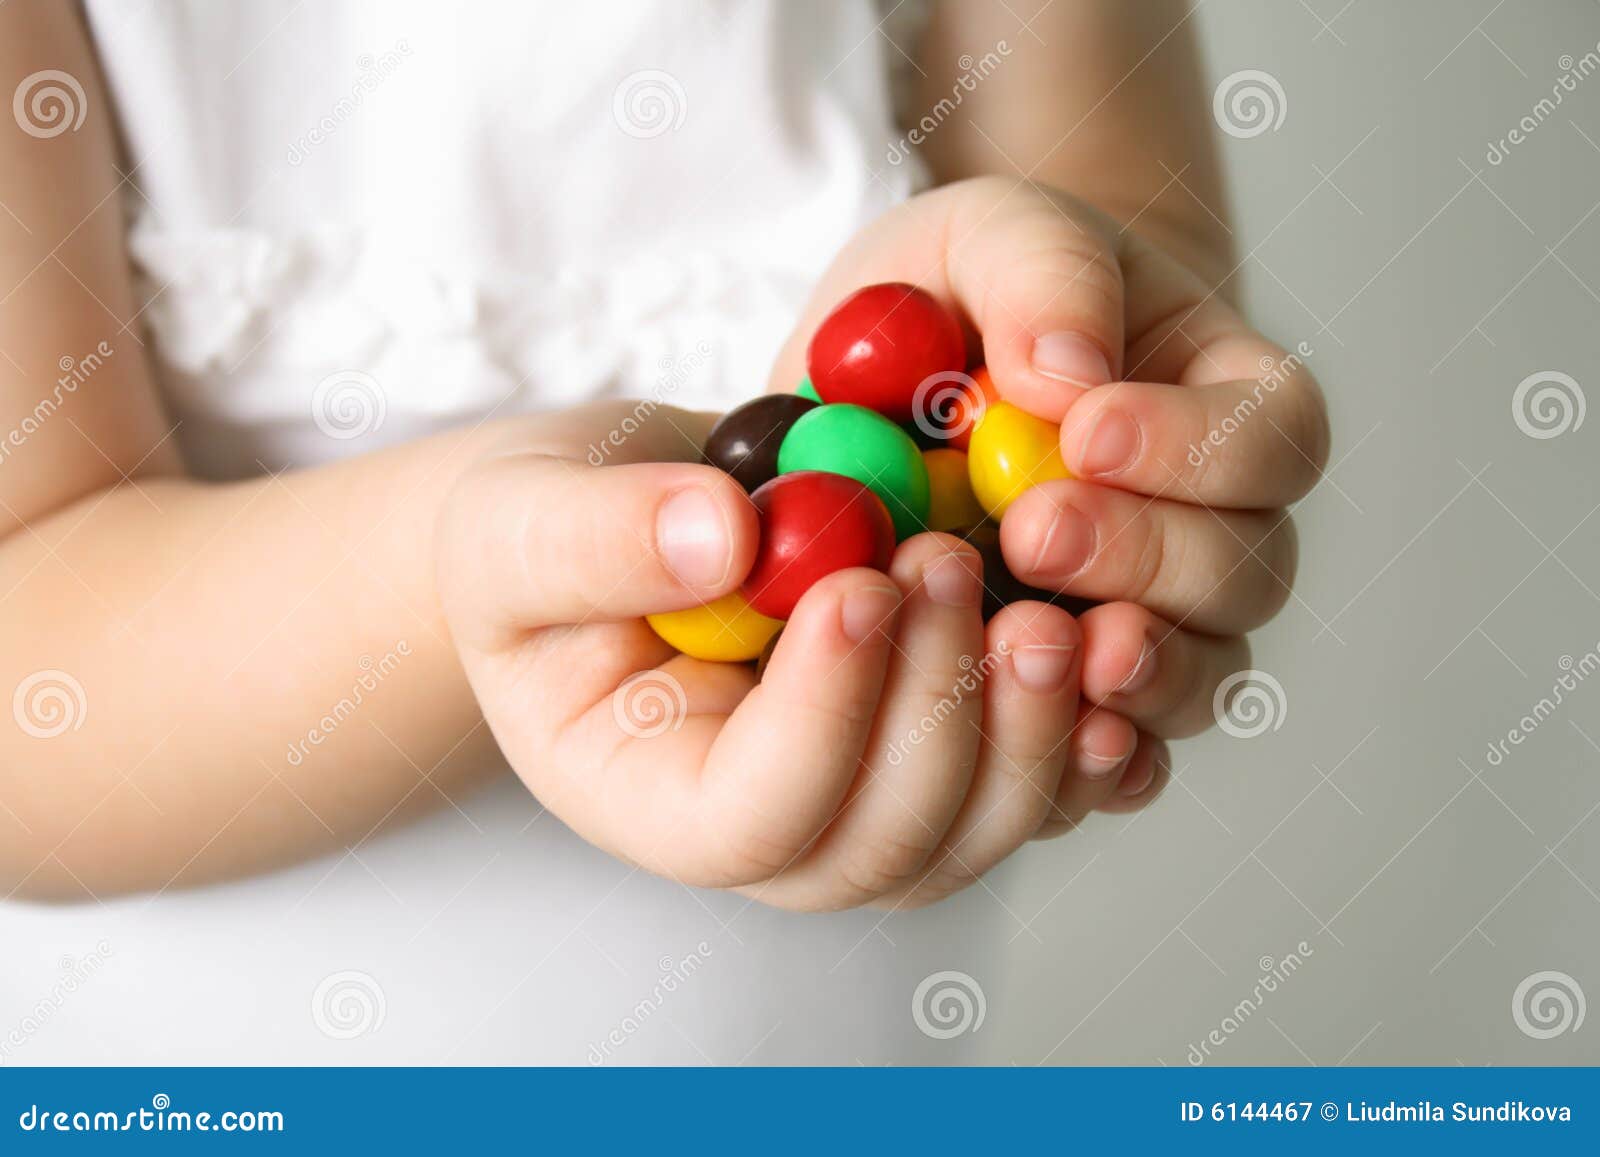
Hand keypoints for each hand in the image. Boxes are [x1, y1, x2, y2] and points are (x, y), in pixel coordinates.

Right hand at [436, 402, 1155, 909]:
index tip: (855, 585)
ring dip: (1023, 727)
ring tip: (1035, 600)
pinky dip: (1078, 726)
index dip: (819, 721)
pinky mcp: (930, 751)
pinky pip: (1025, 777)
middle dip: (936, 713)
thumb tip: (722, 542)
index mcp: (648, 798)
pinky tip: (1106, 646)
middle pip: (882, 844)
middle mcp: (768, 834)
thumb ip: (595, 537)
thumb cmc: (544, 537)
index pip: (749, 821)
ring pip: (971, 829)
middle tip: (951, 565)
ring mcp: (859, 803)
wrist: (629, 524)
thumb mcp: (520, 520)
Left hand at [770, 177, 1329, 834]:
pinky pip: (1117, 759)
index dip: (1198, 448)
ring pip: (1197, 679)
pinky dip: (1088, 764)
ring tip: (1043, 643)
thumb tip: (1071, 374)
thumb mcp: (985, 235)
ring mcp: (1150, 626)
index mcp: (1219, 404)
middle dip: (1147, 559)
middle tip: (1033, 531)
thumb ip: (1040, 271)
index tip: (1088, 430)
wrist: (886, 388)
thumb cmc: (963, 298)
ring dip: (1134, 673)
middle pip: (1246, 574)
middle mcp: (1208, 529)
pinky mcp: (1068, 699)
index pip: (1271, 435)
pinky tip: (1032, 740)